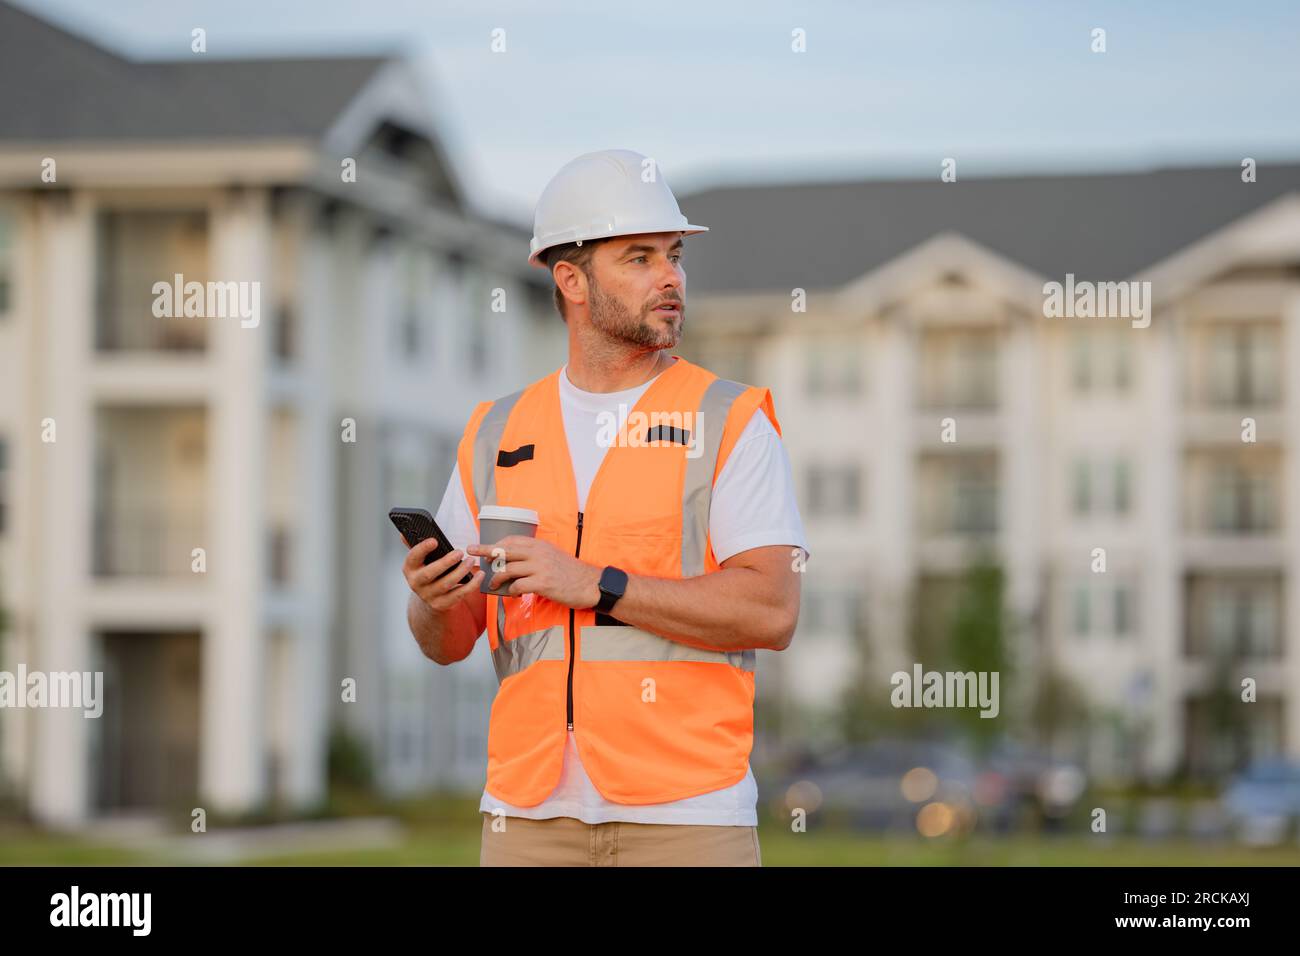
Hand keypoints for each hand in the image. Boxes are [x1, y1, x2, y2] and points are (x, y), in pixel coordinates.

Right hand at [402, 536, 482, 612]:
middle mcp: (416, 583)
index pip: (412, 558)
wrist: (430, 598)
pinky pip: (459, 594)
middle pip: (429, 574)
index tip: (435, 541)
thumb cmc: (428, 572)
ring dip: (460, 572)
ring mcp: (429, 595)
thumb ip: (417, 546)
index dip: (422, 549)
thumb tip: (405, 533)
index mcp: (410, 569)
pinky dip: (471, 585)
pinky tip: (479, 575)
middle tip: (459, 552)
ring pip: (446, 584)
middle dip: (445, 562)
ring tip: (470, 561)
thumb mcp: (420, 561)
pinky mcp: (442, 604)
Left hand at [466, 535, 601, 608]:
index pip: (512, 540)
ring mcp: (540, 567)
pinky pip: (518, 585)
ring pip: (509, 569)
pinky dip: (512, 591)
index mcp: (540, 545)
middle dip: (485, 550)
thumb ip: (535, 556)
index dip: (496, 544)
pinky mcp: (543, 583)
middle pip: (505, 550)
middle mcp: (538, 553)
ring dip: (497, 579)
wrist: (590, 584)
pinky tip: (514, 594)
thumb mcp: (553, 556)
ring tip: (493, 586)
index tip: (486, 549)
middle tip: (471, 552)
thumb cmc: (571, 573)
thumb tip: (514, 562)